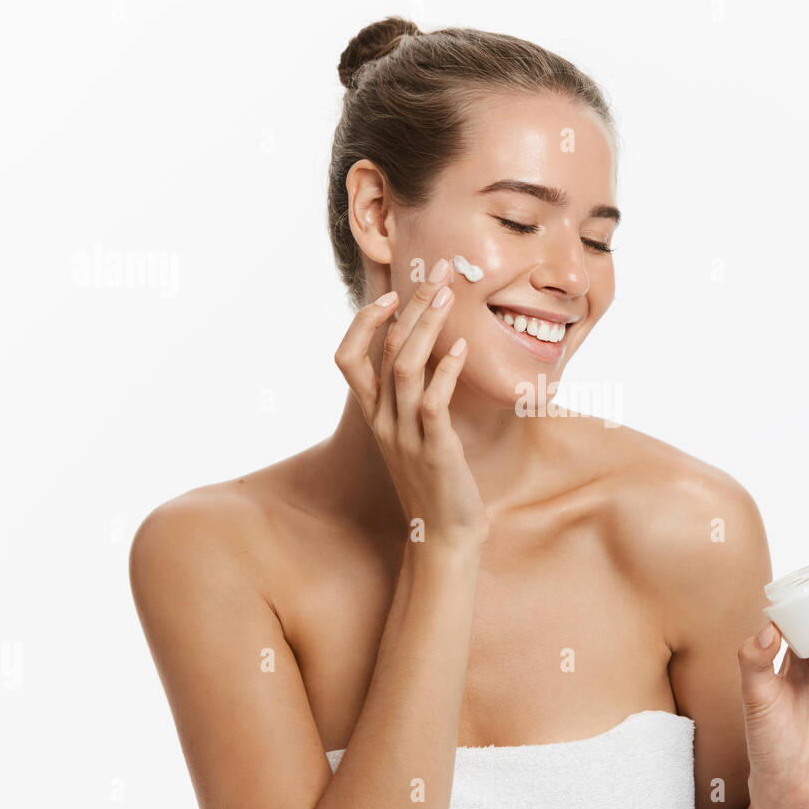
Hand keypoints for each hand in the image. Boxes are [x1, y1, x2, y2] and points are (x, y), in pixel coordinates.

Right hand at [334, 257, 489, 546]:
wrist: (443, 538)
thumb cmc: (436, 484)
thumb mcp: (416, 436)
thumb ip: (414, 399)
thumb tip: (431, 358)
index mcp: (375, 416)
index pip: (348, 358)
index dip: (364, 322)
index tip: (391, 292)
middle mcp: (383, 421)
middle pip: (384, 350)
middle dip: (411, 304)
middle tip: (437, 271)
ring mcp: (406, 435)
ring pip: (405, 368)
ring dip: (427, 325)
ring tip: (448, 295)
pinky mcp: (434, 450)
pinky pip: (433, 403)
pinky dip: (446, 371)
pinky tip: (461, 349)